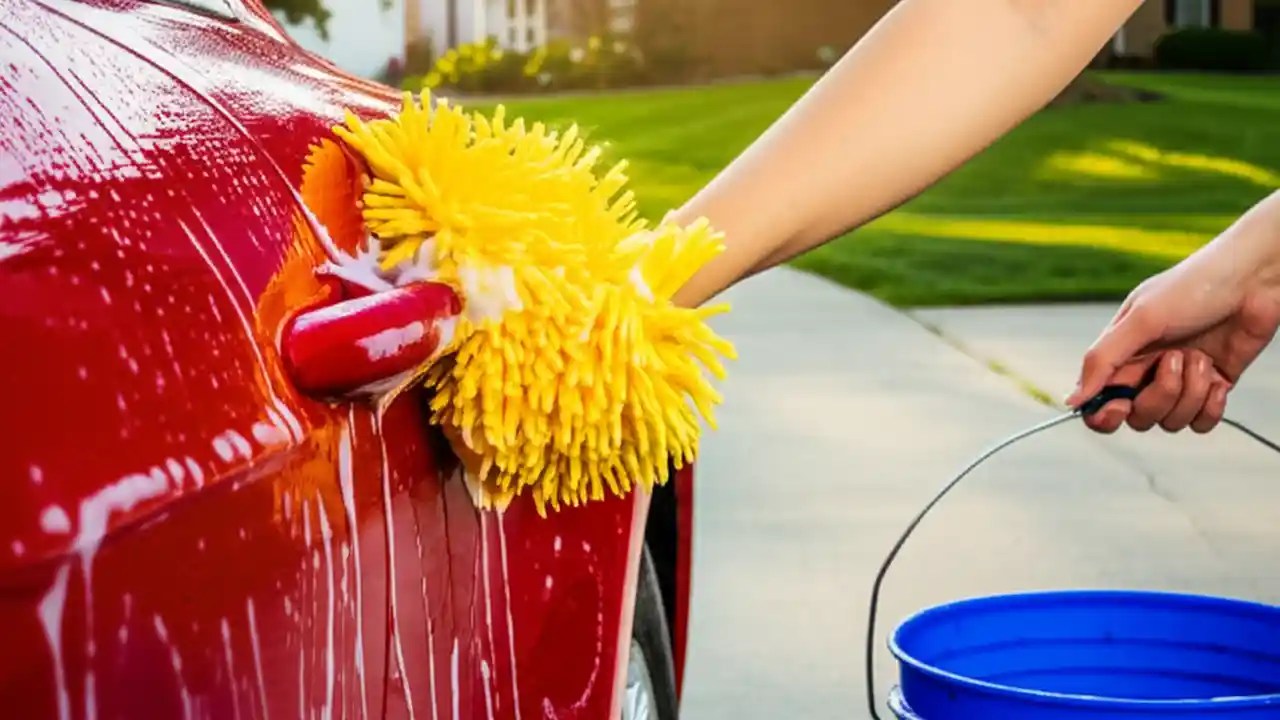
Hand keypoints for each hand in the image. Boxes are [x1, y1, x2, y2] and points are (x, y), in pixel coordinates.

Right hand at [1066, 222, 1279, 433]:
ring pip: (1171, 421)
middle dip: (1158, 397)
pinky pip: (1202, 422)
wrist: (1254, 278)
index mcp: (1122, 353)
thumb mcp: (1141, 319)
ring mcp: (1181, 381)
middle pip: (1137, 417)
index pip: (1098, 401)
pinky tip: (1217, 379)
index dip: (1104, 414)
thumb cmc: (1194, 287)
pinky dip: (1210, 406)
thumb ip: (1102, 361)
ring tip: (1200, 357)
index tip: (1119, 406)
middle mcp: (1148, 371)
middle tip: (1173, 362)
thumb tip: (1071, 401)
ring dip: (1189, 393)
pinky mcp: (1213, 386)